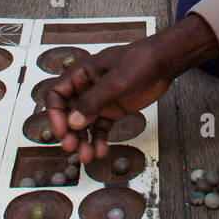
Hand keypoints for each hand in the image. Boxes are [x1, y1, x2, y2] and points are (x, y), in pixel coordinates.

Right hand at [44, 13, 218, 162]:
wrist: (164, 63)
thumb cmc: (140, 61)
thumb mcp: (115, 81)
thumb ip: (94, 101)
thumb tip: (73, 122)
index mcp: (81, 74)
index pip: (56, 95)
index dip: (54, 114)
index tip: (62, 130)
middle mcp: (87, 88)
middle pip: (68, 113)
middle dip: (69, 132)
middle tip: (72, 148)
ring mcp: (100, 100)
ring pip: (84, 124)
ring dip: (83, 141)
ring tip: (88, 156)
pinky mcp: (113, 110)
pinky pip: (101, 128)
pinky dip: (99, 140)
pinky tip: (102, 151)